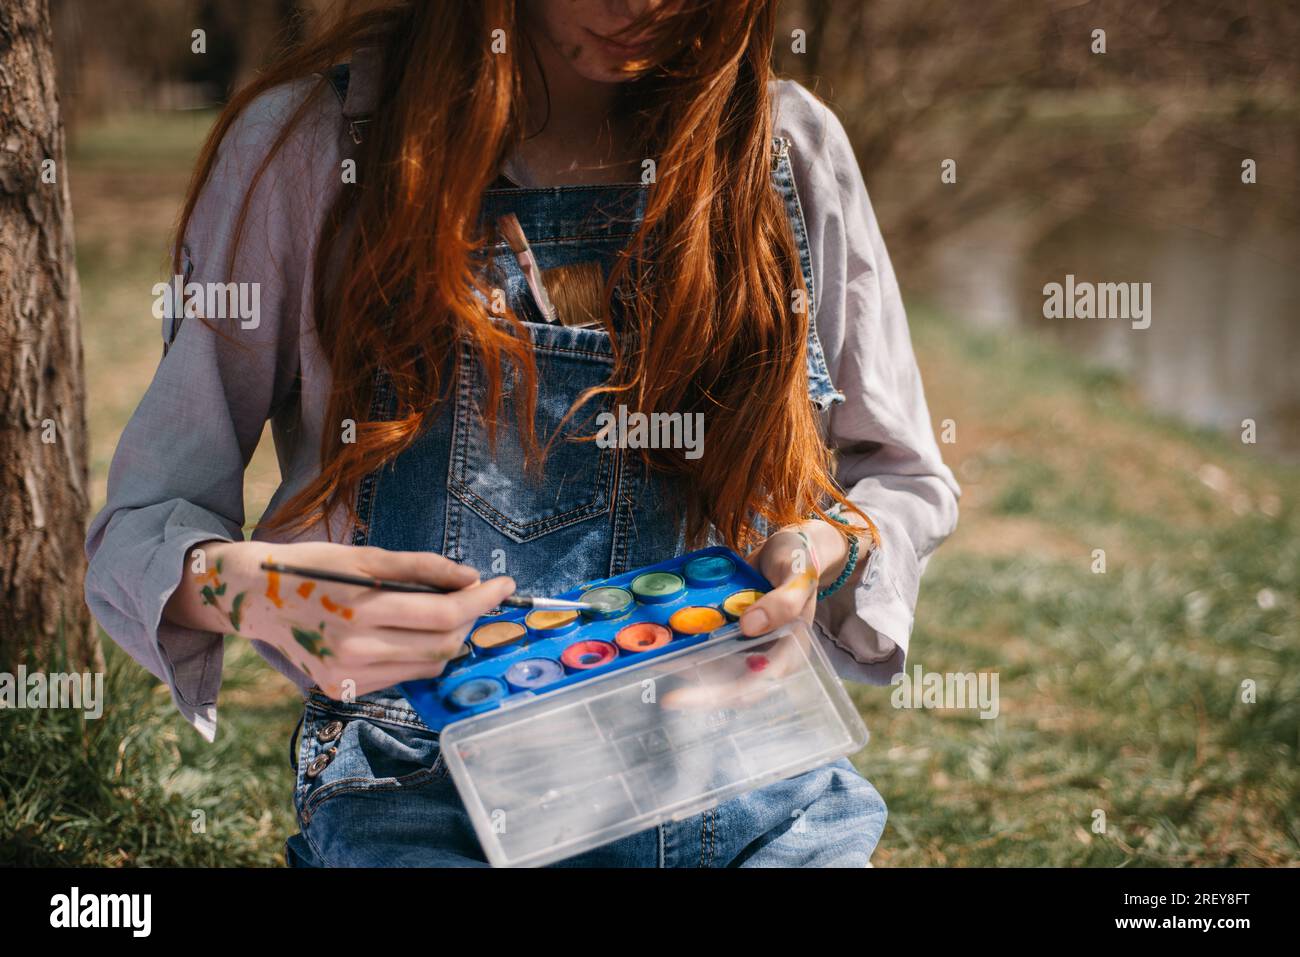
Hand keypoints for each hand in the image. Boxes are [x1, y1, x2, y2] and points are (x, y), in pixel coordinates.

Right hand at [164, 540, 515, 699]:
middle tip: (481, 597)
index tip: (504, 586)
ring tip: (449, 612)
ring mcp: (347, 676)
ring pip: (427, 665)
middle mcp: (354, 650)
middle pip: (442, 644)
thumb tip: (471, 578)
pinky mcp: (341, 689)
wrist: (255, 598)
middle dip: (471, 620)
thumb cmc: (314, 568)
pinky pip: (401, 676)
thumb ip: (422, 568)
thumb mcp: (366, 556)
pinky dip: (418, 654)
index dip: (482, 601)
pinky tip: (411, 633)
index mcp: (361, 609)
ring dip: (449, 639)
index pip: (444, 613)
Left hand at [659, 520, 849, 711]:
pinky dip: (689, 651)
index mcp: (791, 649)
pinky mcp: (733, 635)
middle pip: (737, 686)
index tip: (705, 696)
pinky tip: (666, 648)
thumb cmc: (799, 560)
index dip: (733, 693)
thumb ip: (782, 602)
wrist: (788, 547)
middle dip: (704, 695)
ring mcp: (749, 646)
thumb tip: (750, 627)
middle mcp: (768, 654)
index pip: (762, 682)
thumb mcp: (797, 576)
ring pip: (719, 673)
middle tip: (670, 700)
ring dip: (691, 674)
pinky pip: (710, 650)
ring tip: (661, 669)